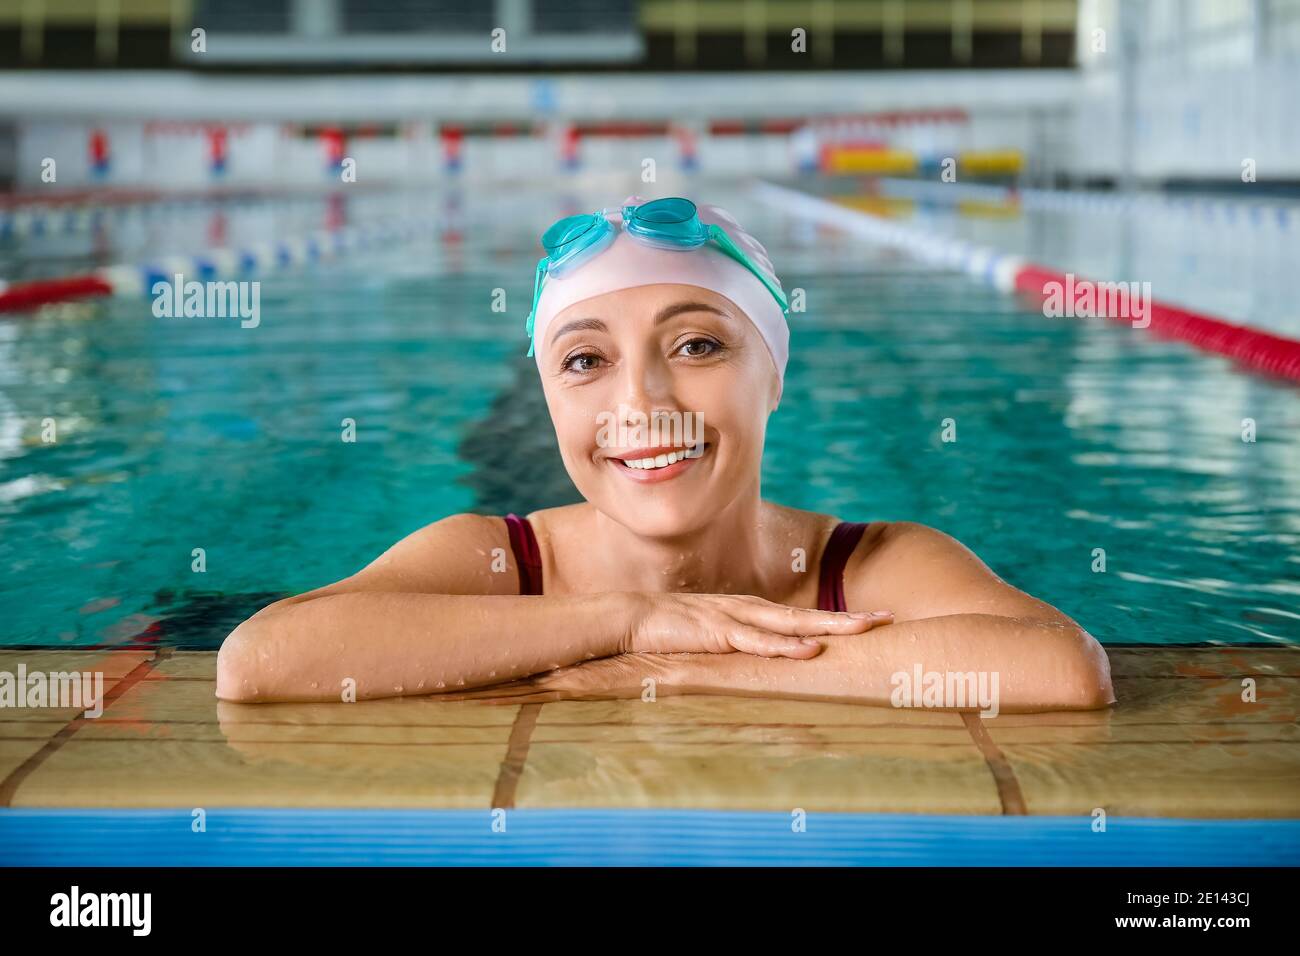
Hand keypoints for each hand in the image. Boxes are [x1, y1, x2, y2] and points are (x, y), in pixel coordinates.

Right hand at [625, 592, 892, 658]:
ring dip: (828, 626)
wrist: (631, 618)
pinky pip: (757, 641)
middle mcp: (750, 610)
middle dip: (848, 618)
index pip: (803, 617)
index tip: (874, 621)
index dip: (839, 619)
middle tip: (887, 620)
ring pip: (791, 623)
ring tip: (861, 629)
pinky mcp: (717, 632)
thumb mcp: (714, 640)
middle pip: (808, 616)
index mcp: (752, 613)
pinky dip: (784, 645)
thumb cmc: (672, 633)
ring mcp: (735, 618)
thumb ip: (739, 648)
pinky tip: (809, 649)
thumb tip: (763, 666)